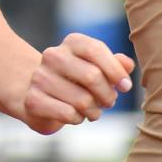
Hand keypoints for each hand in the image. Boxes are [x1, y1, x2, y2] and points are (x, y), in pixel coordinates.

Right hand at [19, 33, 133, 134]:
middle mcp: (53, 55)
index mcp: (72, 42)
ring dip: (94, 111)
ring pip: (82, 100)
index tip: (125, 86)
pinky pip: (68, 114)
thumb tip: (128, 64)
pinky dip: (78, 119)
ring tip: (91, 110)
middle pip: (92, 76)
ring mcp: (40, 77)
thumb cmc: (78, 81)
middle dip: (107, 95)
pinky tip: (75, 115)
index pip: (96, 49)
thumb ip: (115, 65)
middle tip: (108, 102)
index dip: (116, 71)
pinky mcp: (33, 99)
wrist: (40, 95)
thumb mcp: (98, 69)